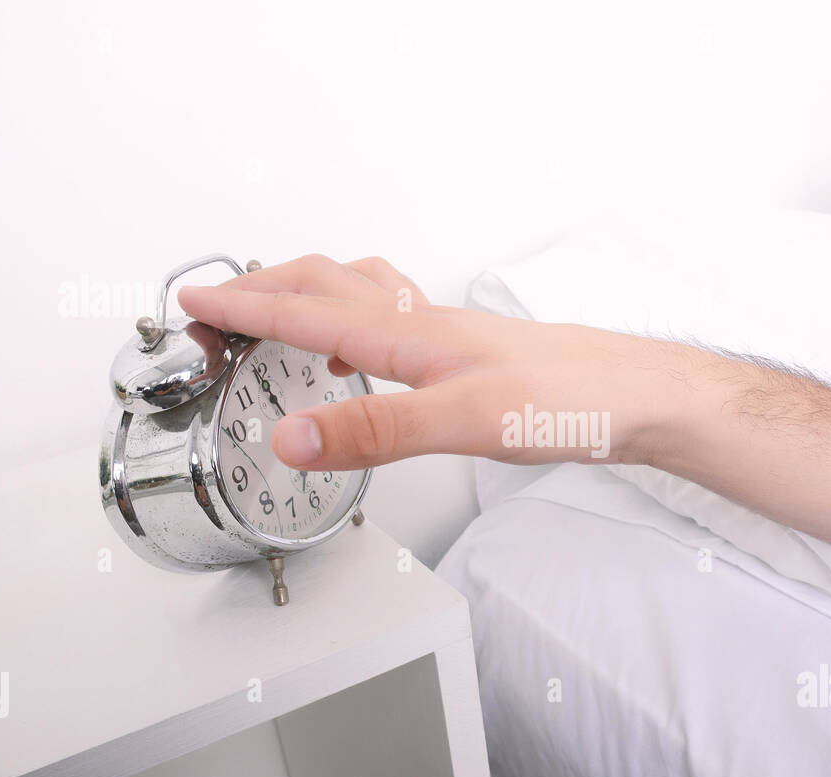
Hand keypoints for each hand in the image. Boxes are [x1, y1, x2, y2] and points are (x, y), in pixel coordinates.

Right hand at [175, 254, 684, 471]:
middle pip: (326, 286)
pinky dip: (357, 318)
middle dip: (263, 288)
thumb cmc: (569, 401)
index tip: (192, 303)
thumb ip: (374, 429)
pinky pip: (394, 318)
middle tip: (218, 300)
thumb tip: (292, 435)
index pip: (305, 314)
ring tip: (278, 304)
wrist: (637, 397)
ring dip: (309, 292)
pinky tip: (371, 346)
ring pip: (361, 295)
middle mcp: (424, 325)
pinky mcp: (472, 356)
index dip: (242, 310)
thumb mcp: (464, 422)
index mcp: (409, 336)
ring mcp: (449, 336)